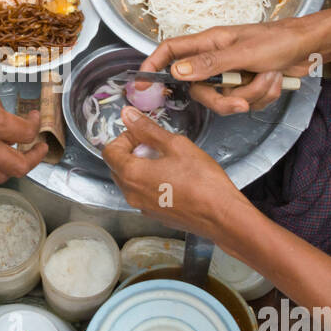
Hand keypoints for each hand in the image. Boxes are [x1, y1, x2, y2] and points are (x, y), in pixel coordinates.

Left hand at [102, 105, 245, 241]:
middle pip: (117, 167)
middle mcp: (132, 194)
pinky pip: (144, 195)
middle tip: (155, 145)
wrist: (221, 215)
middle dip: (131, 152)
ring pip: (130, 182)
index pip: (109, 152)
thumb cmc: (202, 180)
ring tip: (166, 161)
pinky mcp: (155, 215)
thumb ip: (148, 129)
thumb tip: (128, 115)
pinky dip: (150, 183)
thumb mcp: (175, 145)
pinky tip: (173, 178)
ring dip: (141, 168)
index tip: (141, 135)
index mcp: (132, 174)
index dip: (123, 139)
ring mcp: (143, 208)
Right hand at [142, 21, 315, 114]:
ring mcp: (232, 74)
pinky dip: (263, 96)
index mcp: (209, 43)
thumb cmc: (278, 40)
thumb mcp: (243, 52)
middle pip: (201, 90)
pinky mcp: (247, 85)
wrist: (310, 47)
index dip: (153, 65)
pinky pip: (245, 102)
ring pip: (226, 99)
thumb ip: (209, 64)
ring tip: (270, 77)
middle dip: (225, 100)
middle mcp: (216, 59)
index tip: (142, 85)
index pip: (171, 51)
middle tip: (242, 101)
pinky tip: (275, 81)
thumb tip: (177, 71)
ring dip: (252, 94)